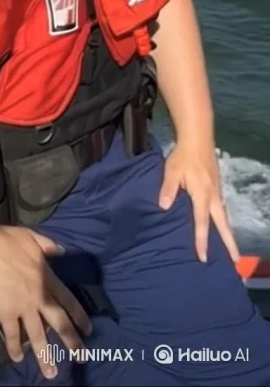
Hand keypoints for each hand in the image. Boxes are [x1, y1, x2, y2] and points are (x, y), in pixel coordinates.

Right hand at [0, 224, 91, 379]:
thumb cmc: (6, 241)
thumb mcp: (32, 237)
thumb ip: (48, 245)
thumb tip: (61, 251)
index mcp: (47, 278)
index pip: (68, 300)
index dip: (79, 315)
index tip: (88, 329)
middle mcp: (38, 296)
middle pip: (59, 323)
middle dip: (71, 342)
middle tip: (81, 358)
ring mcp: (22, 307)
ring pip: (37, 335)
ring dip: (45, 355)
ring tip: (51, 373)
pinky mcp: (5, 313)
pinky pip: (12, 335)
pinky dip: (14, 348)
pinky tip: (17, 359)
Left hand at [159, 141, 239, 264]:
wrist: (198, 138)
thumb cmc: (183, 156)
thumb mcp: (171, 171)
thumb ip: (168, 189)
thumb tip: (163, 207)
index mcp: (202, 195)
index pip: (202, 223)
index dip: (202, 241)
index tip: (203, 258)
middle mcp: (214, 196)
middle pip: (223, 224)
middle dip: (230, 243)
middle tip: (236, 261)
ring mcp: (217, 190)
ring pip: (224, 216)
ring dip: (228, 232)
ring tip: (230, 247)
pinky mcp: (217, 185)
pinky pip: (221, 208)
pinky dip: (223, 219)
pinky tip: (219, 222)